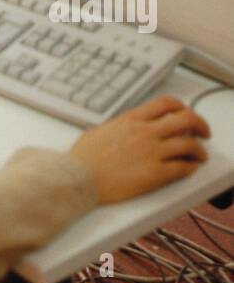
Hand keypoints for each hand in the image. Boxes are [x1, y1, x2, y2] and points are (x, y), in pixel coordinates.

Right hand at [70, 95, 210, 204]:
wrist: (78, 178)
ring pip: (189, 144)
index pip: (166, 103)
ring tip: (200, 156)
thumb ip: (114, 129)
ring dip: (199, 150)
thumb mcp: (97, 132)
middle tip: (203, 133)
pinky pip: (182, 168)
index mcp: (131, 120)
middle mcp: (145, 132)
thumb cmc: (82, 159)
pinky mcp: (154, 174)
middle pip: (185, 119)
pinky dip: (191, 168)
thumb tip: (114, 131)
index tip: (186, 114)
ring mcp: (151, 153)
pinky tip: (190, 169)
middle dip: (200, 125)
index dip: (182, 107)